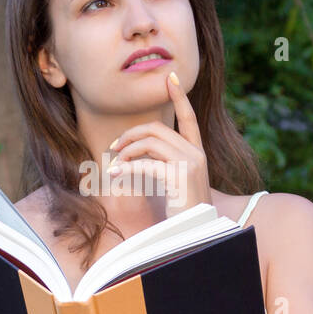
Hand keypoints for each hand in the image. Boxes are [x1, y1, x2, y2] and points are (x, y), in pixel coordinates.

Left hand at [107, 71, 210, 214]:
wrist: (196, 234)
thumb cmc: (182, 213)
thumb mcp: (174, 183)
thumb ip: (163, 164)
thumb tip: (134, 151)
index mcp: (198, 154)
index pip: (189, 118)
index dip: (180, 96)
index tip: (170, 78)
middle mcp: (197, 155)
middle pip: (157, 129)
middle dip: (131, 135)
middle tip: (114, 147)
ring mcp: (190, 164)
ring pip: (150, 142)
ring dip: (127, 151)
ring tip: (115, 164)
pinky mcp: (179, 177)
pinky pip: (146, 163)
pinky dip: (127, 167)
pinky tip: (116, 174)